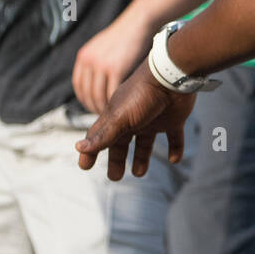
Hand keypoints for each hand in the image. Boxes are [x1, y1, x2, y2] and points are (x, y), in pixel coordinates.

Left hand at [72, 13, 153, 113]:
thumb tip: (96, 80)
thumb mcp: (103, 46)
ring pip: (98, 95)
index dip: (84, 99)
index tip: (93, 107)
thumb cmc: (126, 35)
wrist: (138, 22)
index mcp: (84, 56)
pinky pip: (112, 92)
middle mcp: (89, 62)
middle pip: (87, 93)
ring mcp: (101, 65)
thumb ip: (97, 60)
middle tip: (105, 115)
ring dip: (104, 107)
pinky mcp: (115, 68)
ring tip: (114, 114)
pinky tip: (122, 106)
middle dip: (94, 107)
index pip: (78, 85)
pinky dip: (115, 102)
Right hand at [75, 63, 195, 179]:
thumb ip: (102, 135)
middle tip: (115, 177)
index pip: (99, 136)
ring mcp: (155, 119)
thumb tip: (78, 148)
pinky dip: (176, 149)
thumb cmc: (143, 95)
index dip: (90, 150)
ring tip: (139, 173)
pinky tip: (174, 160)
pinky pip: (175, 138)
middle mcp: (134, 119)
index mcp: (117, 117)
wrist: (173, 76)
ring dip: (142, 157)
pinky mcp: (174, 119)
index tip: (84, 166)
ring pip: (146, 142)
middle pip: (122, 142)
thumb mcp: (120, 118)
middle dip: (117, 159)